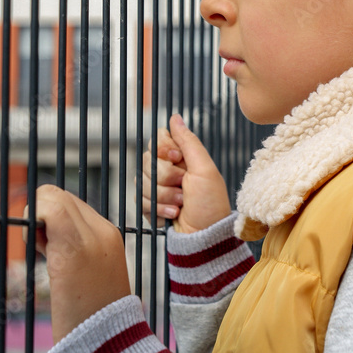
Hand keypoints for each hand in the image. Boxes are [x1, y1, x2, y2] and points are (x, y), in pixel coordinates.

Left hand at [25, 184, 131, 342]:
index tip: (45, 241)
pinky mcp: (73, 248)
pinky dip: (32, 220)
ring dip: (35, 218)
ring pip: (52, 196)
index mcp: (109, 233)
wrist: (108, 339)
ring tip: (42, 250)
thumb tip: (44, 229)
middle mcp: (103, 229)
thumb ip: (71, 245)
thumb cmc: (91, 312)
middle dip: (40, 213)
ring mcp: (91, 237)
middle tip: (40, 245)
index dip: (51, 214)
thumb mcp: (88, 270)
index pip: (71, 201)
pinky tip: (38, 249)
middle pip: (59, 194)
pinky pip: (48, 209)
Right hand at [142, 113, 231, 233]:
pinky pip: (141, 200)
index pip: (158, 139)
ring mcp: (157, 187)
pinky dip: (159, 209)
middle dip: (166, 177)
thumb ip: (188, 141)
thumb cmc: (211, 203)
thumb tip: (175, 117)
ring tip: (182, 203)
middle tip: (184, 187)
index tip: (177, 158)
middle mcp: (167, 169)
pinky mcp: (150, 205)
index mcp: (181, 157)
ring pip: (143, 182)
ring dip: (165, 196)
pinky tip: (174, 213)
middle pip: (147, 161)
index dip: (163, 149)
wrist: (205, 236)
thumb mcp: (204, 169)